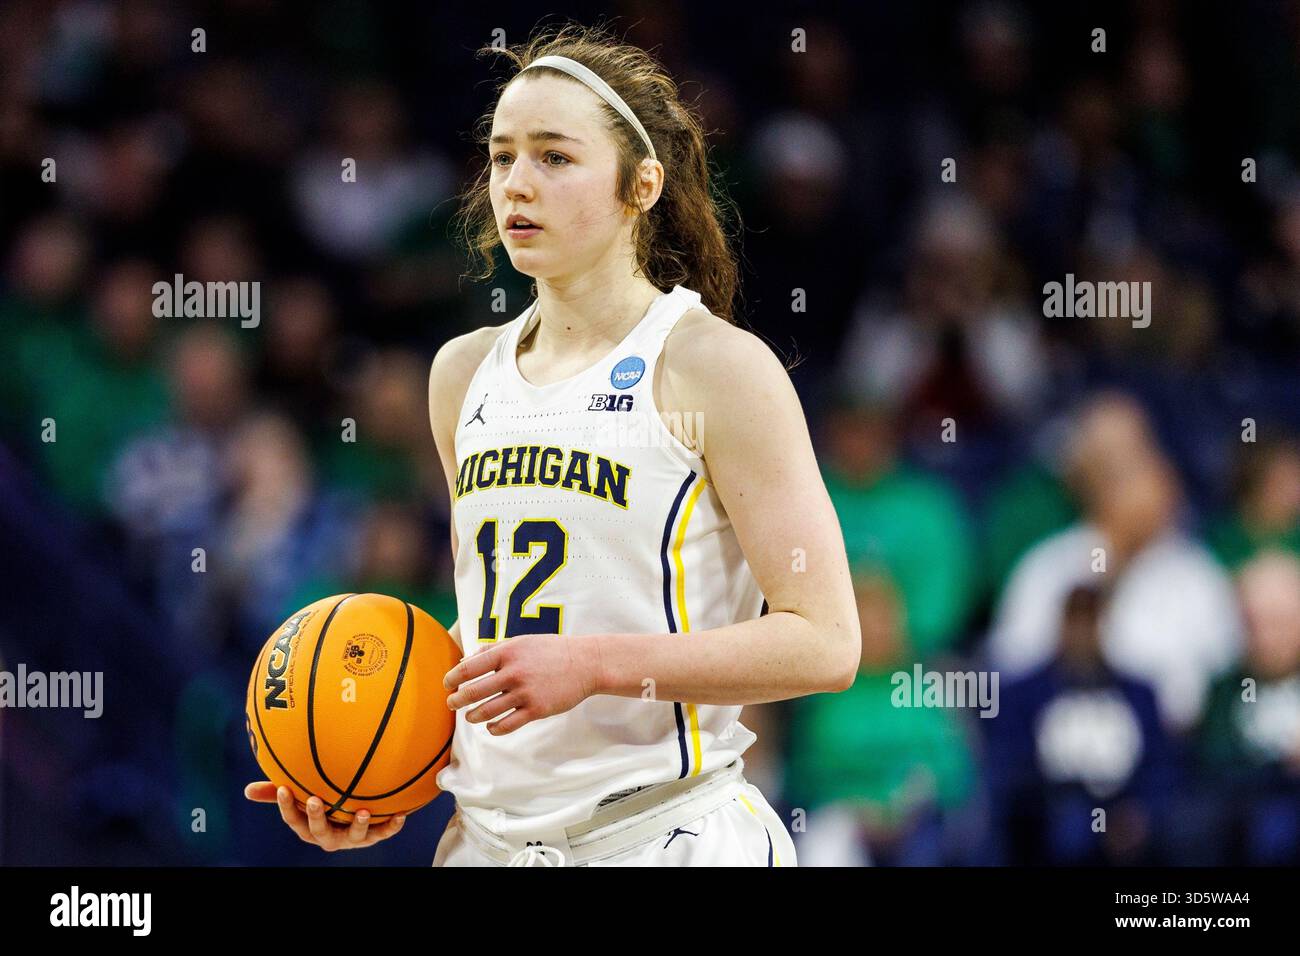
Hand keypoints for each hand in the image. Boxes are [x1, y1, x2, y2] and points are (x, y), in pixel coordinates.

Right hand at [243, 782, 406, 850]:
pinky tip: (400, 815)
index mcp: (309, 827)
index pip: (293, 820)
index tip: (283, 788)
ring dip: (358, 826)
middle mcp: (329, 836)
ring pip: (353, 837)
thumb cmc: (324, 804)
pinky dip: (391, 826)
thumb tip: (247, 790)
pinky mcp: (373, 836)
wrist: (357, 814)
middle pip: (319, 831)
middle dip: (316, 816)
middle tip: (315, 800)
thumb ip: (278, 792)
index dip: (286, 806)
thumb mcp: (302, 797)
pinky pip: (383, 833)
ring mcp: (351, 838)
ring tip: (362, 812)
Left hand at [443, 633, 600, 734]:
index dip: (452, 678)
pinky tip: (491, 726)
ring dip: (473, 716)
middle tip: (452, 704)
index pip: (468, 668)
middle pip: (473, 692)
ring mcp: (525, 692)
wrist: (586, 662)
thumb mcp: (521, 642)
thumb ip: (493, 650)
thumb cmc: (550, 650)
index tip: (448, 684)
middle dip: (457, 700)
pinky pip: (507, 725)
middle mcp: (513, 672)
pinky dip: (494, 728)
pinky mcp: (537, 710)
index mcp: (507, 652)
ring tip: (470, 716)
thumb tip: (465, 661)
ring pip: (487, 711)